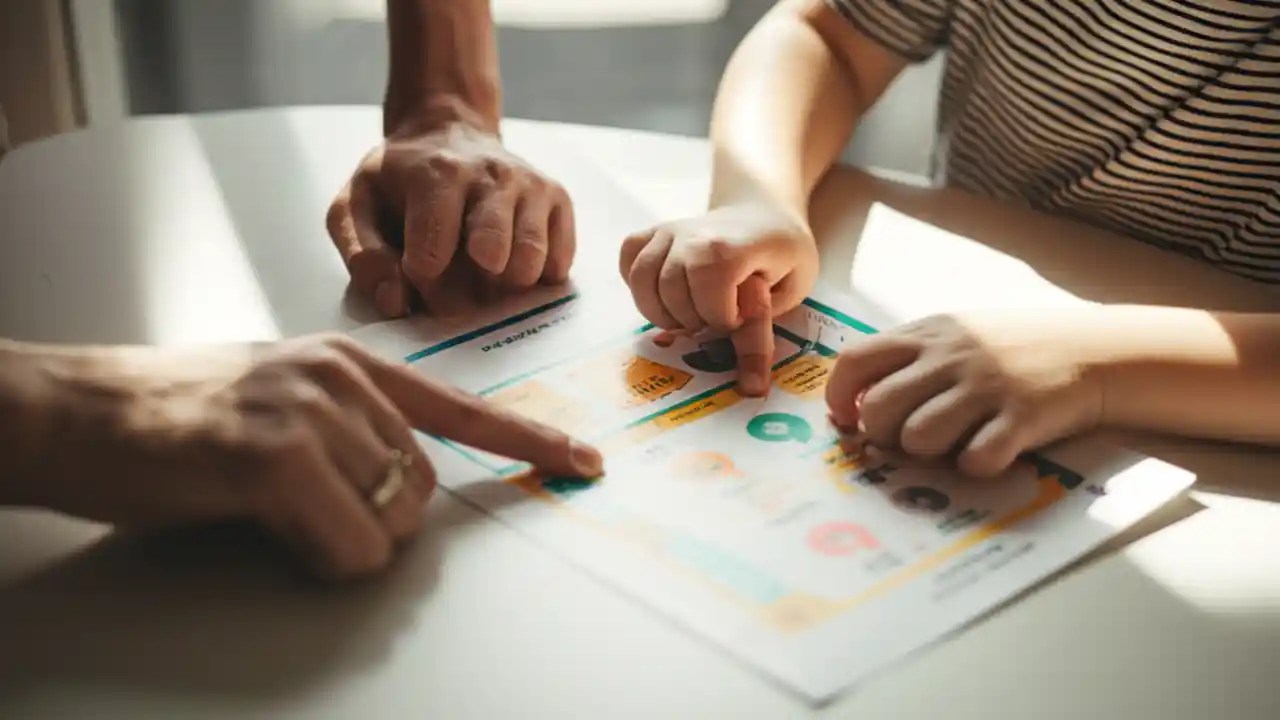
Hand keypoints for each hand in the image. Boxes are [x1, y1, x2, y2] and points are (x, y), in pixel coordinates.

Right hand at [34, 335, 602, 579]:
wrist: (77, 409)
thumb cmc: (174, 411)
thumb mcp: (277, 394)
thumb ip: (347, 422)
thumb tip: (397, 480)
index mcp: (350, 360)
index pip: (461, 406)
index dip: (527, 440)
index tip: (579, 462)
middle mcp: (340, 376)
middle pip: (425, 486)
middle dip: (381, 521)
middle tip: (311, 515)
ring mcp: (309, 411)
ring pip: (394, 519)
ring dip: (350, 544)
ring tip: (281, 517)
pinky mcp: (275, 455)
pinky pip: (351, 543)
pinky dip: (323, 558)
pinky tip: (272, 530)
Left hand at [326, 121, 575, 317]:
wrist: (448, 131)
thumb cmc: (398, 180)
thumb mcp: (356, 207)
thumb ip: (364, 257)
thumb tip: (396, 302)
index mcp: (438, 174)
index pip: (433, 252)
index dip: (422, 275)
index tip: (417, 267)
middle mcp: (493, 175)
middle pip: (494, 255)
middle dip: (471, 285)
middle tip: (456, 274)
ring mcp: (532, 186)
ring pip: (531, 261)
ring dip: (505, 283)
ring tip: (484, 269)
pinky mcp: (559, 200)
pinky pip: (559, 263)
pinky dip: (535, 277)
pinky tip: (510, 261)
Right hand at [619, 203, 818, 395]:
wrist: (762, 211)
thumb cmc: (782, 252)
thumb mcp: (792, 288)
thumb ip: (763, 331)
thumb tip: (749, 387)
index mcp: (730, 244)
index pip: (708, 287)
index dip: (720, 317)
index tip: (736, 321)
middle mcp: (691, 232)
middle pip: (671, 291)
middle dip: (694, 320)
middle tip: (716, 322)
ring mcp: (667, 231)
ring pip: (643, 282)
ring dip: (664, 313)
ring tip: (690, 317)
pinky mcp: (649, 235)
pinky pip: (629, 265)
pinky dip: (641, 290)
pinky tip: (666, 298)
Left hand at [825, 312, 1104, 476]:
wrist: (1096, 350)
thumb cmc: (1012, 349)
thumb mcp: (955, 335)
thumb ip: (908, 358)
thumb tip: (854, 403)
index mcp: (926, 333)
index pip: (854, 361)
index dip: (839, 397)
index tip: (847, 419)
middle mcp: (950, 357)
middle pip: (878, 409)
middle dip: (883, 436)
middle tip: (906, 439)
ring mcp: (985, 386)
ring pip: (917, 438)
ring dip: (927, 453)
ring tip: (952, 443)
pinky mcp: (1021, 417)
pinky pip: (973, 460)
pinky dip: (975, 466)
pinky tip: (989, 452)